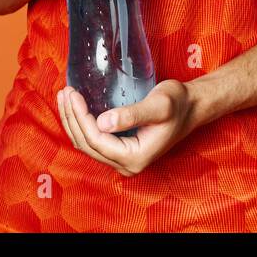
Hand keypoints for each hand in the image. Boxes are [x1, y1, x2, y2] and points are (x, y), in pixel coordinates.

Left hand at [56, 80, 197, 176]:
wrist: (192, 106)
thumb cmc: (178, 103)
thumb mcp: (158, 106)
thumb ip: (131, 114)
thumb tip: (101, 123)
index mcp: (134, 157)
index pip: (96, 140)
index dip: (80, 118)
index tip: (73, 93)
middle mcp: (126, 164)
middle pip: (87, 144)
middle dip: (71, 118)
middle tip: (64, 91)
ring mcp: (123, 159)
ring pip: (87, 144)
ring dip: (73, 121)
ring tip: (65, 96)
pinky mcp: (121, 150)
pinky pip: (94, 141)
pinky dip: (82, 123)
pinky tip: (76, 107)